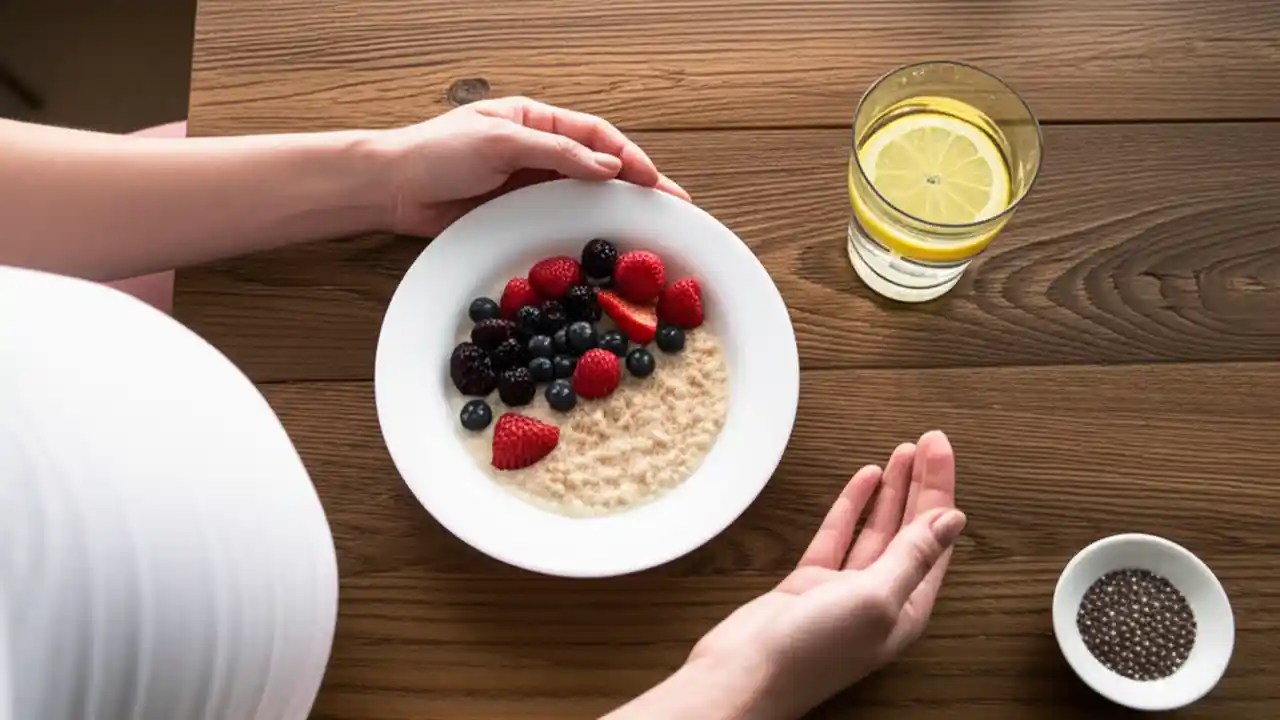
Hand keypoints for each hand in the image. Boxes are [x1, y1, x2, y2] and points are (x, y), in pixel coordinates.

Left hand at [370, 97, 688, 235]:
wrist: (392, 188)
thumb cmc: (437, 153)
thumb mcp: (501, 142)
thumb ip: (557, 154)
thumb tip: (607, 169)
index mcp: (535, 120)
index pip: (596, 135)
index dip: (630, 157)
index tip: (654, 182)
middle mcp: (537, 150)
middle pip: (598, 165)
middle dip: (636, 184)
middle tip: (672, 208)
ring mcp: (528, 183)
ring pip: (583, 195)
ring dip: (614, 209)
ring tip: (648, 229)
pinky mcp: (515, 213)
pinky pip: (558, 218)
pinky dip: (582, 229)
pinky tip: (600, 243)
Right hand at [679, 431, 963, 718]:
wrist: (746, 673)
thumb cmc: (814, 650)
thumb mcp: (876, 598)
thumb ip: (913, 556)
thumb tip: (952, 520)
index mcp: (908, 608)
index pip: (935, 537)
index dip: (940, 490)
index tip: (941, 449)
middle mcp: (882, 598)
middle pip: (910, 529)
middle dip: (920, 484)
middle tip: (927, 440)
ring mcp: (844, 590)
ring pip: (876, 529)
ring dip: (890, 492)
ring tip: (901, 452)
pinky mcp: (809, 583)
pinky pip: (839, 537)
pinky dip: (851, 507)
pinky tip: (864, 480)